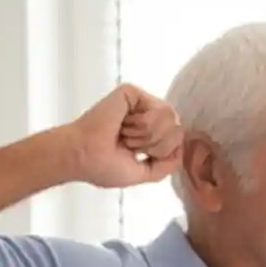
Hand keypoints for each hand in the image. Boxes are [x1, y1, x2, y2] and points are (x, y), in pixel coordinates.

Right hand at [66, 83, 183, 188]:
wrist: (83, 156)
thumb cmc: (103, 166)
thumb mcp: (142, 173)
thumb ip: (166, 165)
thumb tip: (181, 149)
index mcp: (146, 133)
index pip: (177, 139)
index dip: (160, 152)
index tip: (133, 155)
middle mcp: (144, 115)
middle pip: (177, 129)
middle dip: (154, 145)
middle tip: (126, 144)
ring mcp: (139, 103)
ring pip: (170, 119)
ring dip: (145, 136)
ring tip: (123, 135)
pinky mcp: (132, 93)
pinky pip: (158, 109)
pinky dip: (141, 125)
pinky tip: (122, 125)